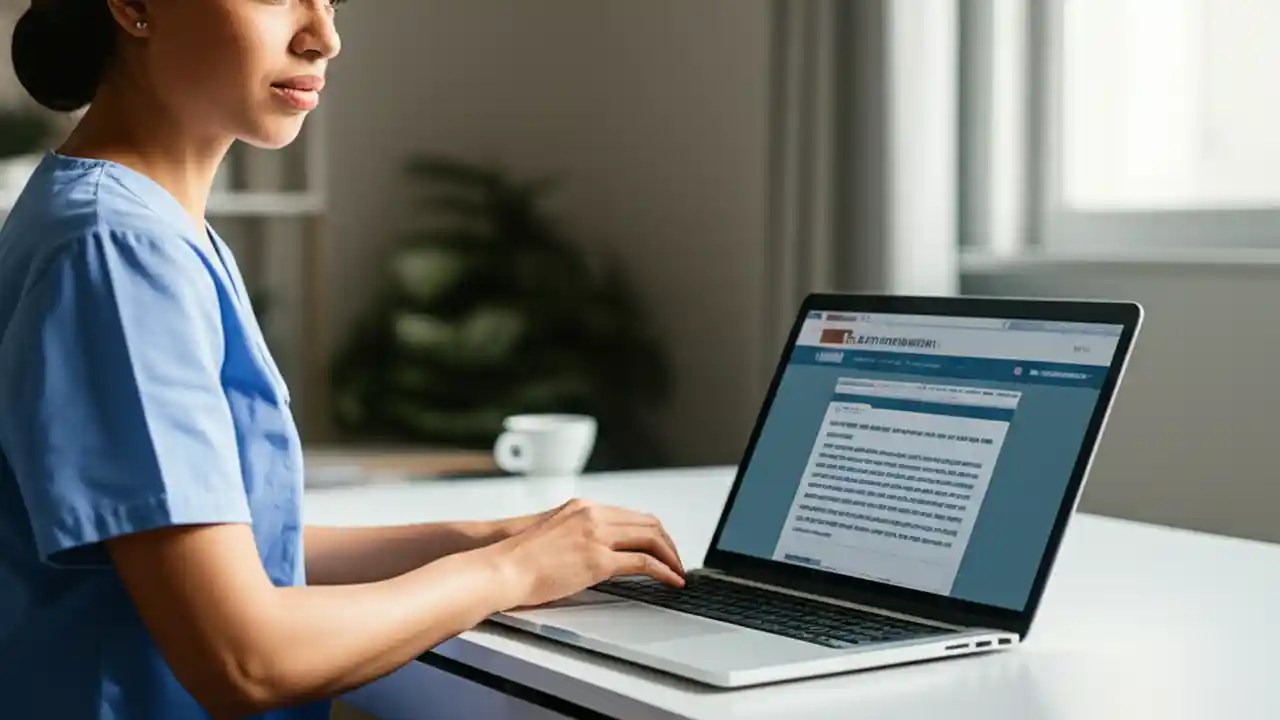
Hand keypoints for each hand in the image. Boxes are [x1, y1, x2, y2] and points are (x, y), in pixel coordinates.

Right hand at [485, 499, 685, 608]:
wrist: (499, 567)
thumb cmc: (518, 559)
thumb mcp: (552, 535)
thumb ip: (576, 536)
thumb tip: (593, 553)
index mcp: (582, 508)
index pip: (630, 514)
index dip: (652, 531)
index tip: (660, 546)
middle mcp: (593, 515)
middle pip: (647, 521)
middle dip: (667, 542)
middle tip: (676, 560)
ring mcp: (596, 535)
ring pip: (651, 537)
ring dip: (670, 556)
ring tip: (678, 573)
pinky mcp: (598, 560)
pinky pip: (644, 562)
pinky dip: (664, 571)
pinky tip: (671, 581)